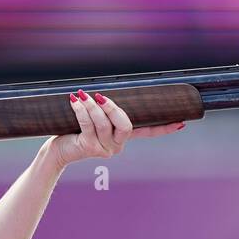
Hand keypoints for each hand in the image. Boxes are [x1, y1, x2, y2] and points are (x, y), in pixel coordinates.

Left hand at [44, 90, 185, 169]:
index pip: (147, 132)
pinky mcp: (88, 148)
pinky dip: (80, 110)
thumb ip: (105, 109)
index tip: (181, 122)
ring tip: (82, 95)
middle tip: (101, 96)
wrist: (58, 150)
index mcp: (122, 138)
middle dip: (113, 108)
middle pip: (125, 125)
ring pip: (103, 124)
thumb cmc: (76, 130)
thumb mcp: (94, 119)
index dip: (163, 128)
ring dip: (92, 107)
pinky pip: (86, 125)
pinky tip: (74, 101)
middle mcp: (116, 145)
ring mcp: (103, 148)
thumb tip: (106, 88)